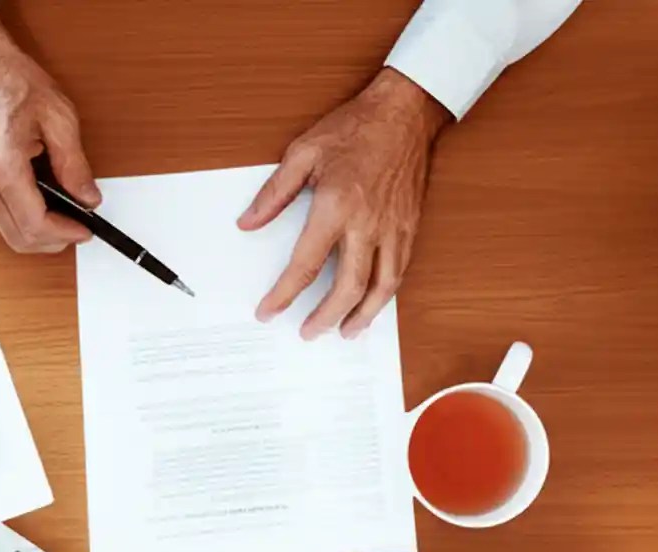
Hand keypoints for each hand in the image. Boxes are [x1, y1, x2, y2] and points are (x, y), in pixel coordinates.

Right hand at [0, 5, 99, 253]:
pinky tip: (47, 202)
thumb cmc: (10, 80)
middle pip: (18, 237)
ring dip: (39, 231)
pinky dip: (25, 218)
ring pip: (8, 230)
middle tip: (79, 229)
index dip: (65, 234)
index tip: (86, 229)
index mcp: (1, 166)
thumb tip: (88, 197)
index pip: (35, 223)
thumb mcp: (58, 118)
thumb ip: (75, 165)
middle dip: (52, 241)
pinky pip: (1, 214)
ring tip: (67, 216)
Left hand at [241, 68, 451, 338]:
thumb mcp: (302, 152)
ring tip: (345, 332)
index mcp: (336, 205)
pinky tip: (372, 305)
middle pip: (347, 286)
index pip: (305, 264)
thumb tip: (248, 223)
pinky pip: (400, 272)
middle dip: (326, 316)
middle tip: (308, 333)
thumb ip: (274, 193)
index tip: (268, 312)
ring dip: (362, 316)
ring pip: (381, 287)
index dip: (284, 294)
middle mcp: (367, 223)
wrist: (405, 112)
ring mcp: (393, 228)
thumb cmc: (355, 128)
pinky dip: (385, 296)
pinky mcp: (410, 227)